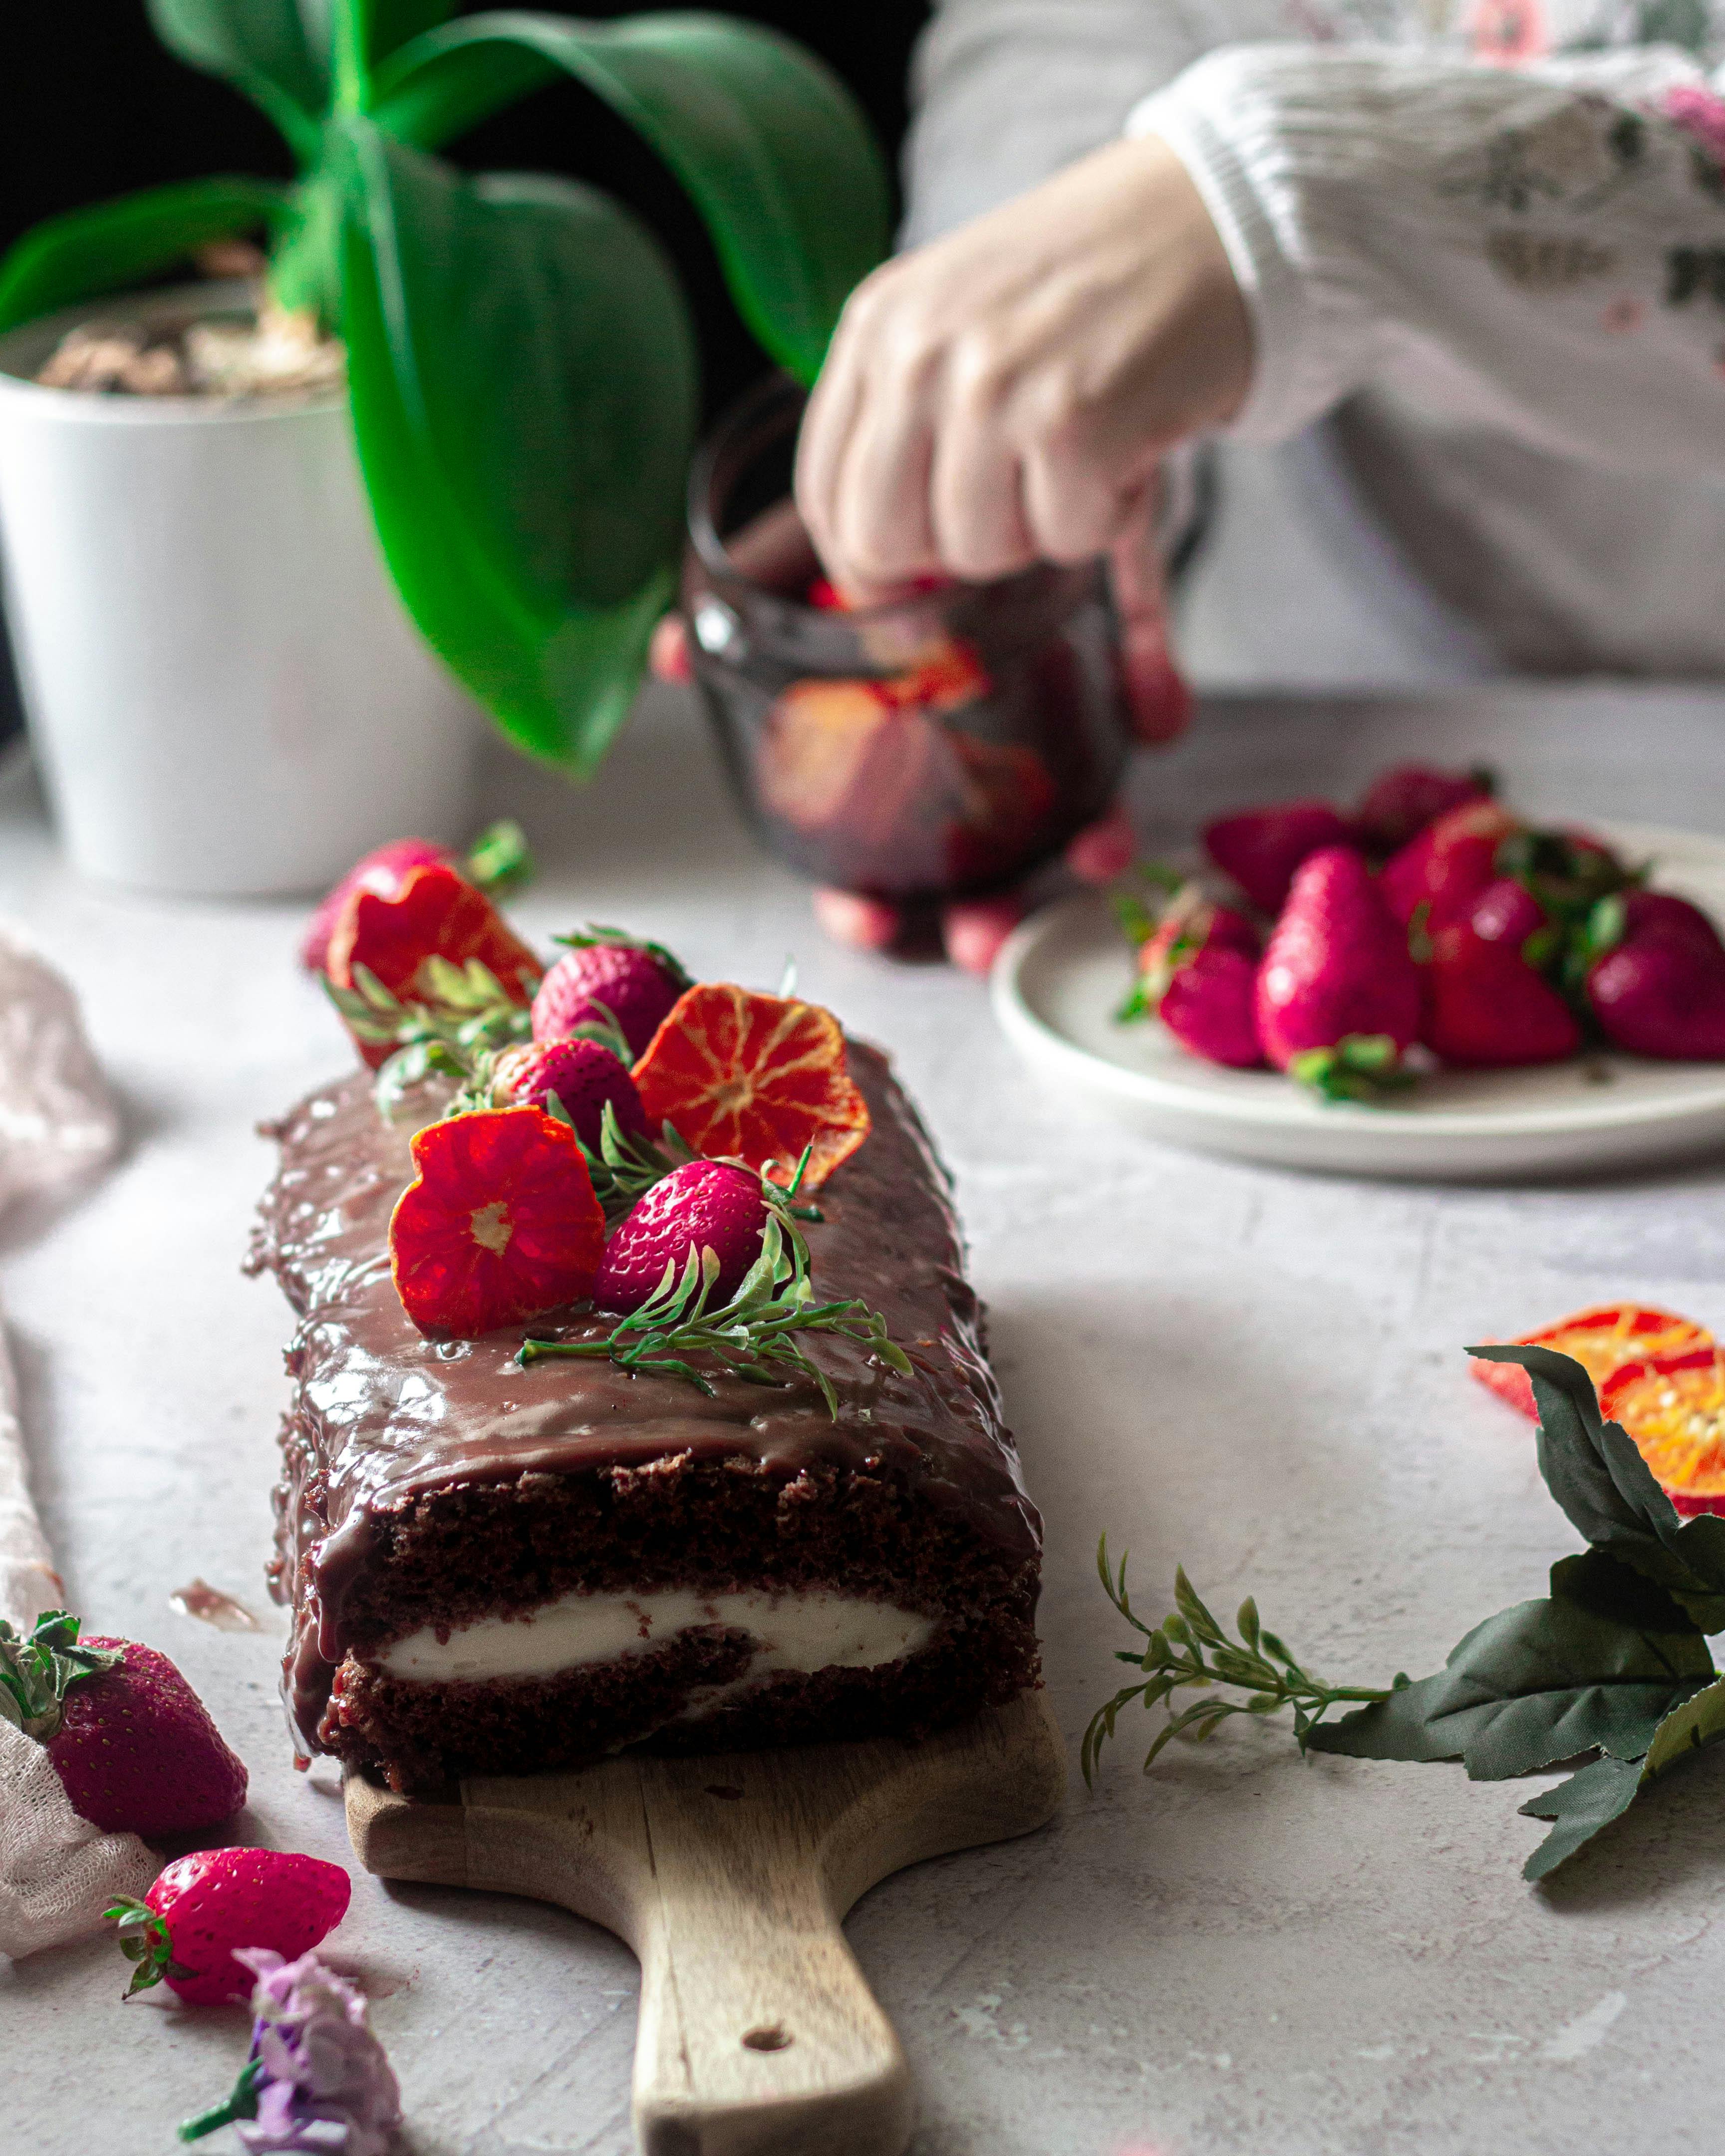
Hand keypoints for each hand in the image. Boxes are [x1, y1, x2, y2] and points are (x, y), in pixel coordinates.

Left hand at [794, 133, 1250, 592]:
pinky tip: (1127, 444)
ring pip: (976, 553)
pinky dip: (1108, 516)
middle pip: (881, 543)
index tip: (907, 583)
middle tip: (1014, 499)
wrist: (1213, 218)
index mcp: (879, 325)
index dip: (863, 562)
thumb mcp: (961, 320)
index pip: (823, 494)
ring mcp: (993, 387)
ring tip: (1078, 451)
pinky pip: (1067, 541)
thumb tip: (873, 583)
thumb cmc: (1088, 285)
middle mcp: (920, 353)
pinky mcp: (1073, 422)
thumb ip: (904, 423)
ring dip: (1039, 529)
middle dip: (950, 550)